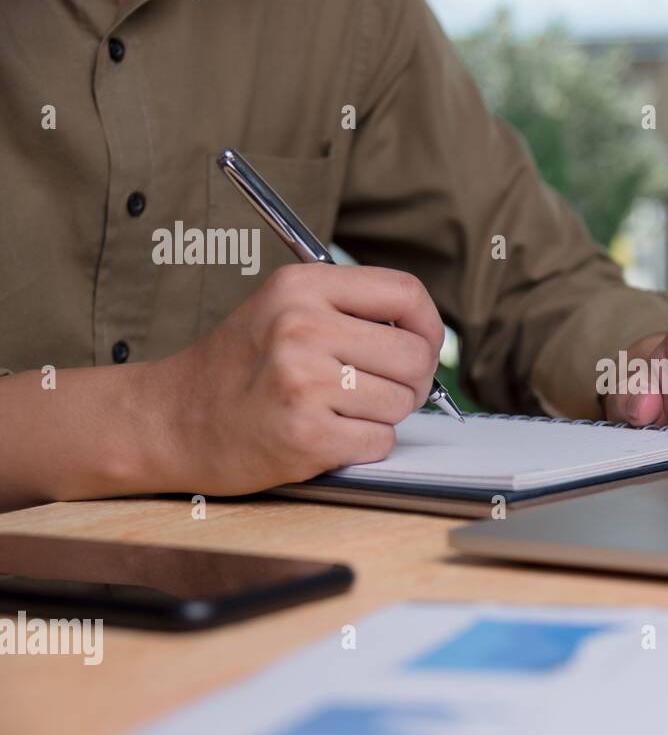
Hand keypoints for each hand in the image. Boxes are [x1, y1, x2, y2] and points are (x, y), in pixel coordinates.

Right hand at [158, 263, 442, 493]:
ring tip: (336, 410)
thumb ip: (348, 309)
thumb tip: (426, 334)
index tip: (425, 345)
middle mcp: (301, 328)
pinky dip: (363, 446)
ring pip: (401, 403)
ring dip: (381, 416)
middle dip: (410, 382)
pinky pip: (379, 441)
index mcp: (301, 288)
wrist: (171, 422)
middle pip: (414, 356)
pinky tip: (326, 434)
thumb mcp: (282, 309)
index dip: (429, 326)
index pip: (405, 294)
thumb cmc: (237, 368)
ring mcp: (302, 382)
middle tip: (378, 390)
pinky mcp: (306, 434)